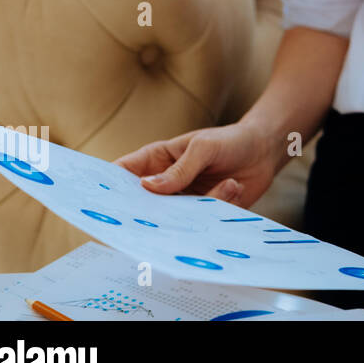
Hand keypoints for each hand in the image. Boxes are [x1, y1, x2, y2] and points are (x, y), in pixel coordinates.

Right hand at [113, 119, 279, 207]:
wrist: (265, 150)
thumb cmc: (229, 140)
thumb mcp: (203, 147)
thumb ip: (180, 169)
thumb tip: (147, 187)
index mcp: (155, 161)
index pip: (121, 174)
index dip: (106, 188)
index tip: (98, 204)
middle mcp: (164, 185)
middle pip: (141, 205)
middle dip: (145, 214)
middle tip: (156, 217)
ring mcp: (182, 202)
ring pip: (172, 218)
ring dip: (194, 210)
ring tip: (226, 184)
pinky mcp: (203, 214)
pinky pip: (201, 222)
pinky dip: (217, 207)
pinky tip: (234, 186)